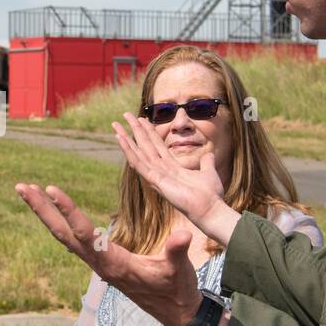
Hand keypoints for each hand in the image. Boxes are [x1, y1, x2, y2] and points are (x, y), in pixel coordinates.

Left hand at [14, 182, 201, 325]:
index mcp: (113, 263)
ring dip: (46, 214)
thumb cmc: (177, 290)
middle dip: (41, 210)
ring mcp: (98, 263)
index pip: (83, 233)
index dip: (67, 211)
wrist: (176, 312)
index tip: (50, 189)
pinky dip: (61, 222)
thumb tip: (182, 235)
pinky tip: (52, 212)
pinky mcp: (102, 262)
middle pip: (62, 233)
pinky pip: (74, 239)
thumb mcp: (179, 270)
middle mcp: (99, 263)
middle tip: (21, 187)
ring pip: (65, 235)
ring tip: (28, 191)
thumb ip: (176, 251)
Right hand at [112, 113, 238, 246]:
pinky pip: (138, 163)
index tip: (141, 118)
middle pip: (144, 146)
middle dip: (134, 130)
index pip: (157, 146)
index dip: (149, 132)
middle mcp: (160, 171)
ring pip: (137, 152)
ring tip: (116, 125)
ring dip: (126, 138)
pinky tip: (121, 139)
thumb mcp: (208, 172)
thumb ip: (206, 162)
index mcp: (172, 168)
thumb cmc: (209, 195)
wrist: (209, 209)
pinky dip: (128, 150)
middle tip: (124, 116)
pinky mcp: (154, 180)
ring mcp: (155, 176)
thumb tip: (210, 154)